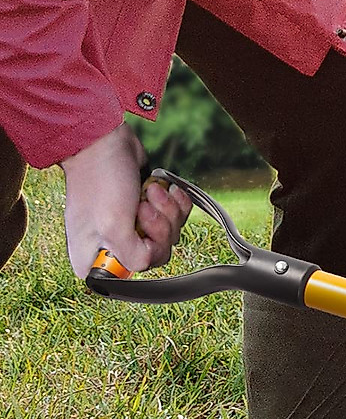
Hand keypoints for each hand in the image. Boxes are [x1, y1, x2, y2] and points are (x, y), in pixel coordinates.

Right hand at [58, 121, 192, 278]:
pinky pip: (177, 216)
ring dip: (166, 209)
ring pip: (171, 233)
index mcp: (95, 257)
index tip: (137, 232)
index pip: (131, 275)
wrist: (105, 143)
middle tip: (143, 206)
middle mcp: (114, 245)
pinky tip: (161, 188)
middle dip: (160, 227)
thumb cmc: (101, 183)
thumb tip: (144, 265)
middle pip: (158, 253)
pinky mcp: (150, 208)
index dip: (144, 253)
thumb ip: (132, 257)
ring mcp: (132, 226)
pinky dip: (174, 201)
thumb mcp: (113, 228)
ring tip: (149, 191)